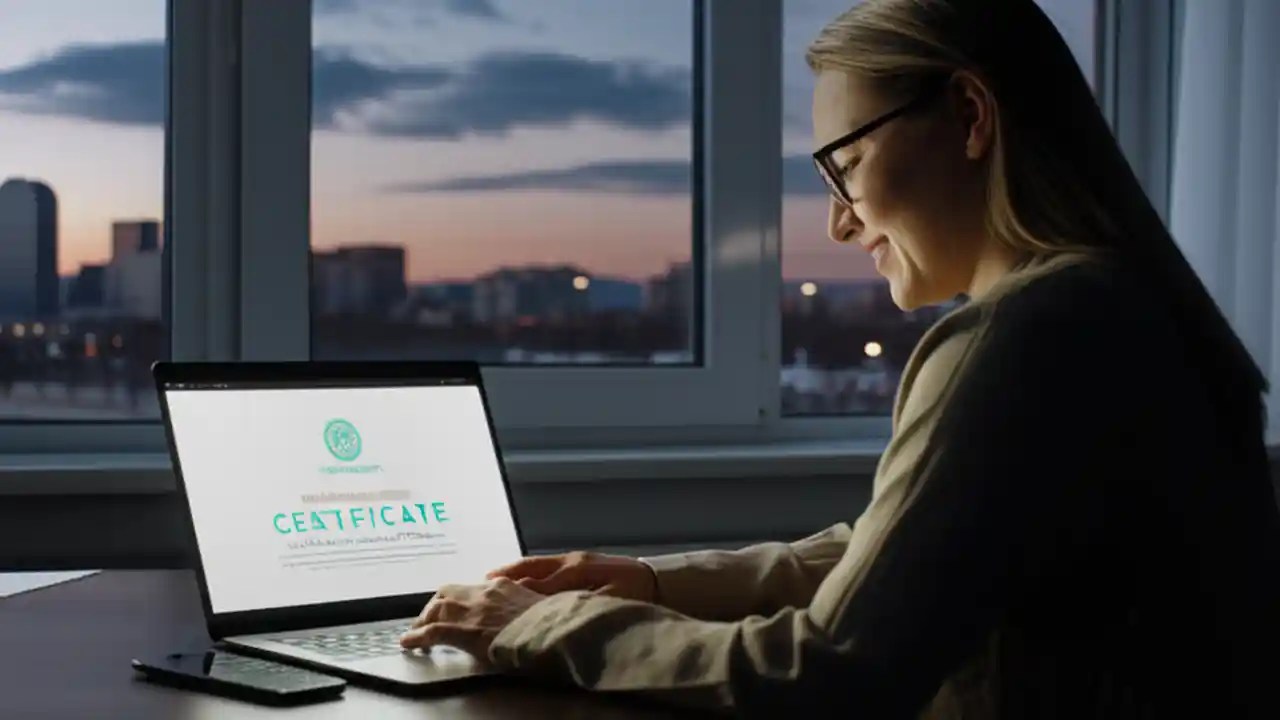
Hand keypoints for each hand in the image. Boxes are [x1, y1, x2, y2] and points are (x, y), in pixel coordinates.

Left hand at [399, 578, 545, 658]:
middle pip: (448, 592)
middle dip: (435, 605)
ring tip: (417, 632)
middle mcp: (484, 592)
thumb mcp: (543, 605)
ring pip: (436, 608)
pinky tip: (409, 642)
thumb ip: (528, 603)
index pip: (473, 588)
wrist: (552, 632)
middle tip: (429, 619)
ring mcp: (472, 610)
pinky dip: (417, 637)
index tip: (456, 608)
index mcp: (503, 586)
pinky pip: (432, 631)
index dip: (459, 600)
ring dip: (424, 620)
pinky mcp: (464, 631)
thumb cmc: (553, 623)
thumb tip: (527, 610)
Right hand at [486, 551, 657, 602]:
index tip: (493, 603)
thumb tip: (550, 609)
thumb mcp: (609, 603)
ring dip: (511, 572)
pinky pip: (543, 564)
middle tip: (479, 588)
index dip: (516, 593)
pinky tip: (514, 577)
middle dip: (505, 577)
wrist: (657, 579)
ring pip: (534, 563)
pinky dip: (524, 570)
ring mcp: (572, 559)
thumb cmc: (635, 596)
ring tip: (488, 581)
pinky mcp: (577, 560)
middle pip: (530, 568)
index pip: (538, 583)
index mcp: (577, 572)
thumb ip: (579, 605)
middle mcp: (570, 561)